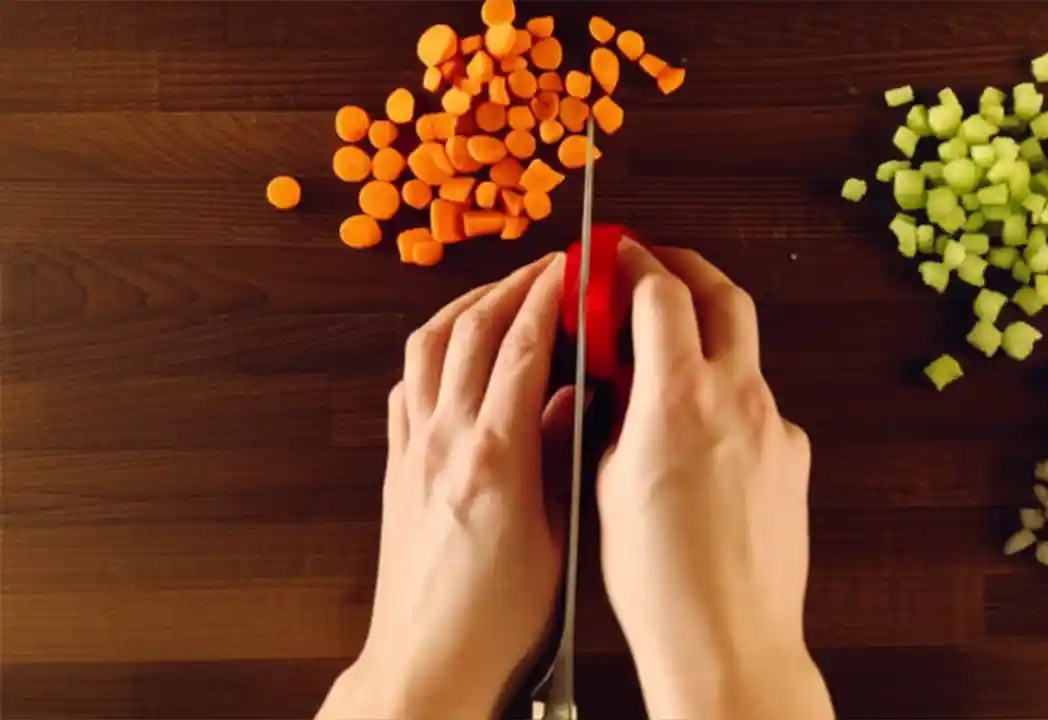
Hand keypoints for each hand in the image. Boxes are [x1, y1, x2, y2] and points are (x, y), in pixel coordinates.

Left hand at [318, 254, 569, 719]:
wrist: (428, 658)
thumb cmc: (496, 614)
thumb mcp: (554, 534)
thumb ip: (560, 454)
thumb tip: (571, 397)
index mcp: (496, 454)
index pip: (524, 345)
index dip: (550, 295)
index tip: (571, 266)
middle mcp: (446, 439)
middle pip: (473, 329)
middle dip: (512, 284)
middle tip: (545, 265)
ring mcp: (414, 448)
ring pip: (429, 346)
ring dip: (465, 306)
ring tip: (498, 292)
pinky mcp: (397, 465)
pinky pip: (407, 386)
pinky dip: (431, 352)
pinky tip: (453, 354)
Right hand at [598, 241, 833, 719]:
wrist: (728, 639)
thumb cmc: (658, 580)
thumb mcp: (607, 483)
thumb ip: (617, 416)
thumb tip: (618, 382)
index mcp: (678, 397)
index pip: (662, 293)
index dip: (635, 262)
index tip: (616, 254)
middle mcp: (737, 398)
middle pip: (724, 295)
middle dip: (688, 269)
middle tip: (656, 266)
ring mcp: (775, 426)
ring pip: (745, 352)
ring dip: (709, 338)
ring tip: (669, 361)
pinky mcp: (794, 458)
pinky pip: (760, 408)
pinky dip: (730, 400)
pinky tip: (701, 438)